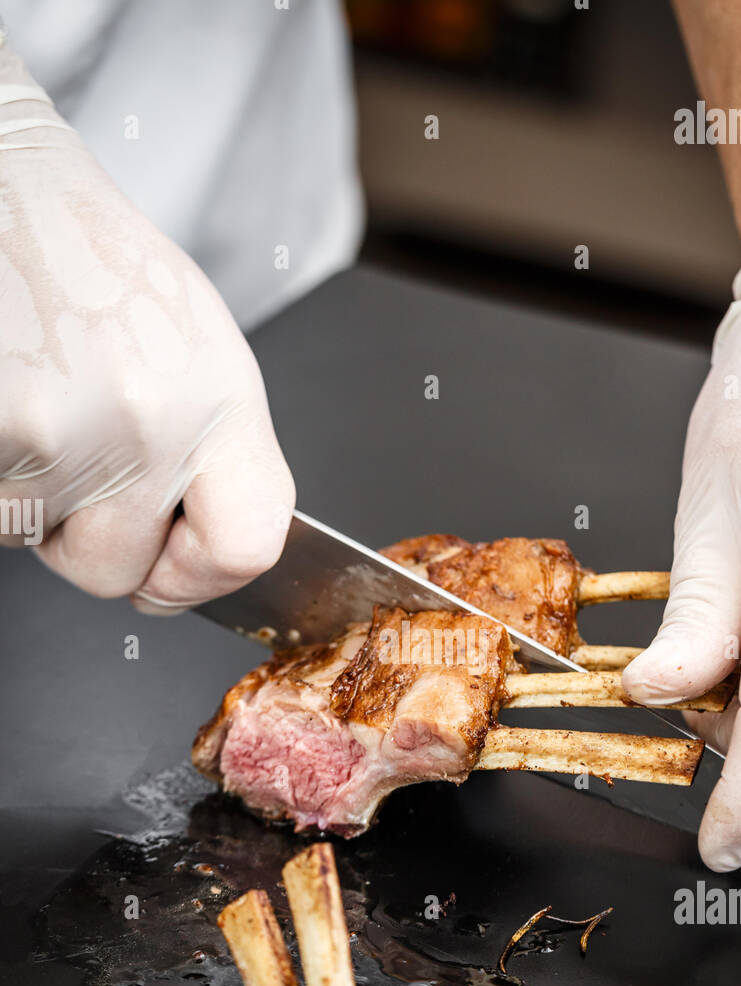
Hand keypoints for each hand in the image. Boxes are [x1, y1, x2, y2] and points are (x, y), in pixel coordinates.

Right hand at [0, 67, 292, 611]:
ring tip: (34, 401)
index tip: (171, 570)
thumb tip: (205, 552)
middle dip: (85, 538)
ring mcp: (64, 432)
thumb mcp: (193, 347)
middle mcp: (152, 421)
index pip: (249, 544)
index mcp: (220, 399)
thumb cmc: (90, 260)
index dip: (202, 580)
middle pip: (118, 571)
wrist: (4, 182)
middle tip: (73, 458)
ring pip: (39, 544)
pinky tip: (7, 398)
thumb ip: (212, 452)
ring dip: (30, 500)